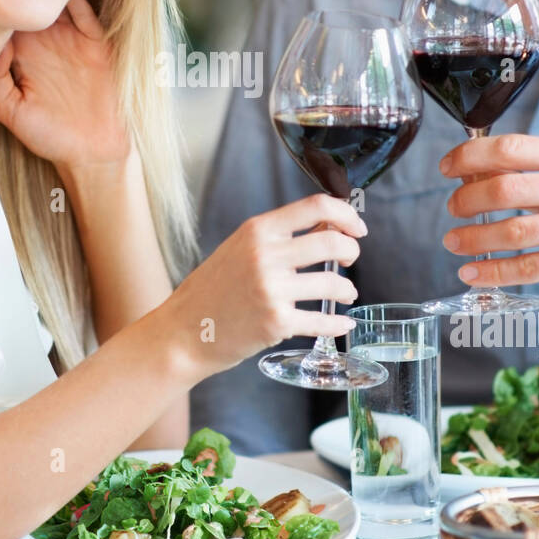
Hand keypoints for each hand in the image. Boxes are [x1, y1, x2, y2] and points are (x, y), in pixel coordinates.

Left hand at [0, 0, 132, 171]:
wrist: (94, 150)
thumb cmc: (49, 136)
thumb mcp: (10, 110)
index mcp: (22, 58)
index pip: (5, 24)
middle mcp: (46, 44)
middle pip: (29, 8)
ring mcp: (71, 41)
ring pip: (55, 5)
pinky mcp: (95, 42)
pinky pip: (83, 13)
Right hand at [161, 193, 365, 375]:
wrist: (182, 332)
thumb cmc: (211, 291)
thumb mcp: (239, 249)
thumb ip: (278, 238)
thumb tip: (328, 226)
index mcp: (258, 230)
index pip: (316, 206)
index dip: (346, 214)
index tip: (356, 228)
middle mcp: (265, 255)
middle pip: (333, 241)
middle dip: (351, 251)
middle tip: (350, 260)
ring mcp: (271, 289)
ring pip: (333, 283)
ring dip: (347, 290)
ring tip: (345, 295)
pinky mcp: (276, 322)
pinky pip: (323, 321)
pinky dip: (339, 324)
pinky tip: (343, 324)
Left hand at [438, 133, 538, 323]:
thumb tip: (474, 173)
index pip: (512, 148)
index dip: (469, 156)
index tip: (446, 167)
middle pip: (505, 187)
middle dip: (466, 199)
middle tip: (452, 209)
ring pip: (514, 231)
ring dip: (473, 239)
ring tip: (453, 242)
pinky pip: (530, 268)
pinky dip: (494, 272)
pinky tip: (472, 274)